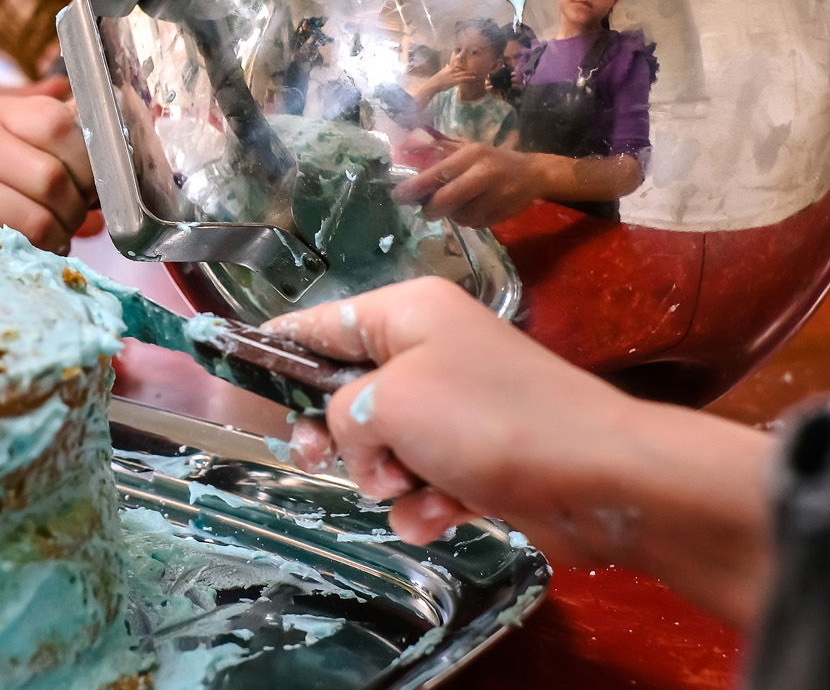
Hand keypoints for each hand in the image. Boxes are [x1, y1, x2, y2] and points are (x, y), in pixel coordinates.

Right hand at [0, 89, 94, 254]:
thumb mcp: (22, 135)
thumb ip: (63, 124)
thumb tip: (120, 103)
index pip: (59, 125)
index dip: (87, 161)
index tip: (90, 182)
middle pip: (51, 177)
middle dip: (75, 205)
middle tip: (74, 213)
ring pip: (38, 217)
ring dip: (59, 232)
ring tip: (58, 230)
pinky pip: (16, 242)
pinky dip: (39, 249)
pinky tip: (38, 243)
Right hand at [270, 278, 623, 552]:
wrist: (599, 476)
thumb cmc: (486, 420)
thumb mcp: (387, 402)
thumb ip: (340, 413)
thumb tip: (353, 436)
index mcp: (406, 313)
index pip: (319, 321)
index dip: (274, 346)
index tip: (230, 361)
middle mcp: (430, 350)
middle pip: (345, 392)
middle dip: (335, 435)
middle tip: (319, 458)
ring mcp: (456, 406)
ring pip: (380, 446)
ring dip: (384, 478)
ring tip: (408, 488)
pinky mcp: (478, 457)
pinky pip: (422, 481)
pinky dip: (424, 503)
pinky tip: (441, 515)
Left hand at [392, 142, 540, 226]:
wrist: (533, 175)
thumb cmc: (493, 160)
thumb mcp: (469, 150)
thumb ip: (442, 157)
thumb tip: (408, 164)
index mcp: (473, 155)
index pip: (439, 172)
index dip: (416, 187)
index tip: (398, 196)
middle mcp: (484, 174)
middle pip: (449, 199)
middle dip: (432, 208)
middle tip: (426, 210)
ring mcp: (496, 197)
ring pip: (461, 216)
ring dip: (453, 214)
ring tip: (461, 203)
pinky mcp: (502, 215)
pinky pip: (474, 224)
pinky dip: (468, 220)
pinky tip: (476, 208)